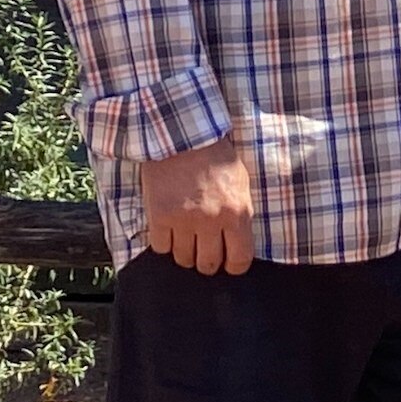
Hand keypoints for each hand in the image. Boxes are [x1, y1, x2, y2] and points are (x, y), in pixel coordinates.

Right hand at [140, 136, 254, 274]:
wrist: (183, 136)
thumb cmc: (215, 157)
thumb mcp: (240, 183)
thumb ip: (239, 213)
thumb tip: (238, 242)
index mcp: (237, 213)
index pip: (239, 260)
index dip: (233, 265)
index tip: (228, 263)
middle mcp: (212, 221)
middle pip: (208, 264)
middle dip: (206, 261)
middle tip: (203, 250)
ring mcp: (184, 221)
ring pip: (183, 259)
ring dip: (184, 251)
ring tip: (185, 236)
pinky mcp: (160, 216)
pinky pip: (161, 247)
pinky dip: (164, 241)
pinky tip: (168, 227)